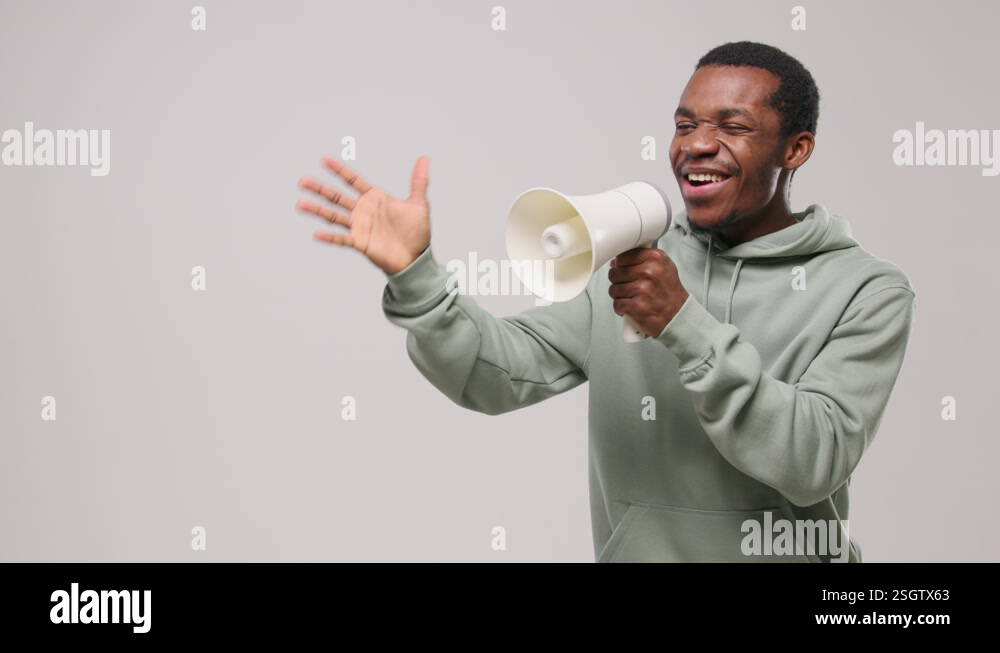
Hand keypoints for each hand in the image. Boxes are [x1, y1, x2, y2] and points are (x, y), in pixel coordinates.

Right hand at [296, 156, 431, 274]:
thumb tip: (425, 158)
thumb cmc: (417, 232)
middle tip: (302, 181)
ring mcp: (360, 227)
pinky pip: (342, 239)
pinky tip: (316, 234)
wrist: (416, 258)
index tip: (325, 160)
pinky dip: (330, 237)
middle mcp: (363, 211)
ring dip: (317, 210)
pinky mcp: (360, 243)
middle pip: (337, 197)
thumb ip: (419, 181)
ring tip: (300, 204)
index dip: (339, 170)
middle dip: (320, 189)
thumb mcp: (419, 204)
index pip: (353, 180)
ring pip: (334, 216)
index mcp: (375, 198)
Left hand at [608, 248, 689, 337]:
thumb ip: (641, 260)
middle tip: (631, 287)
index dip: (621, 266)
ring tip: (633, 298)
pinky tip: (633, 307)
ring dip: (620, 296)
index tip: (626, 271)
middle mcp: (650, 272)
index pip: (623, 256)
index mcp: (656, 258)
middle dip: (619, 282)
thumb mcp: (663, 267)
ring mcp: (643, 289)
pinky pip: (616, 304)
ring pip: (613, 289)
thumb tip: (616, 262)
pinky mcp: (637, 306)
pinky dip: (621, 309)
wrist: (679, 315)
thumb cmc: (670, 293)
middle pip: (615, 273)